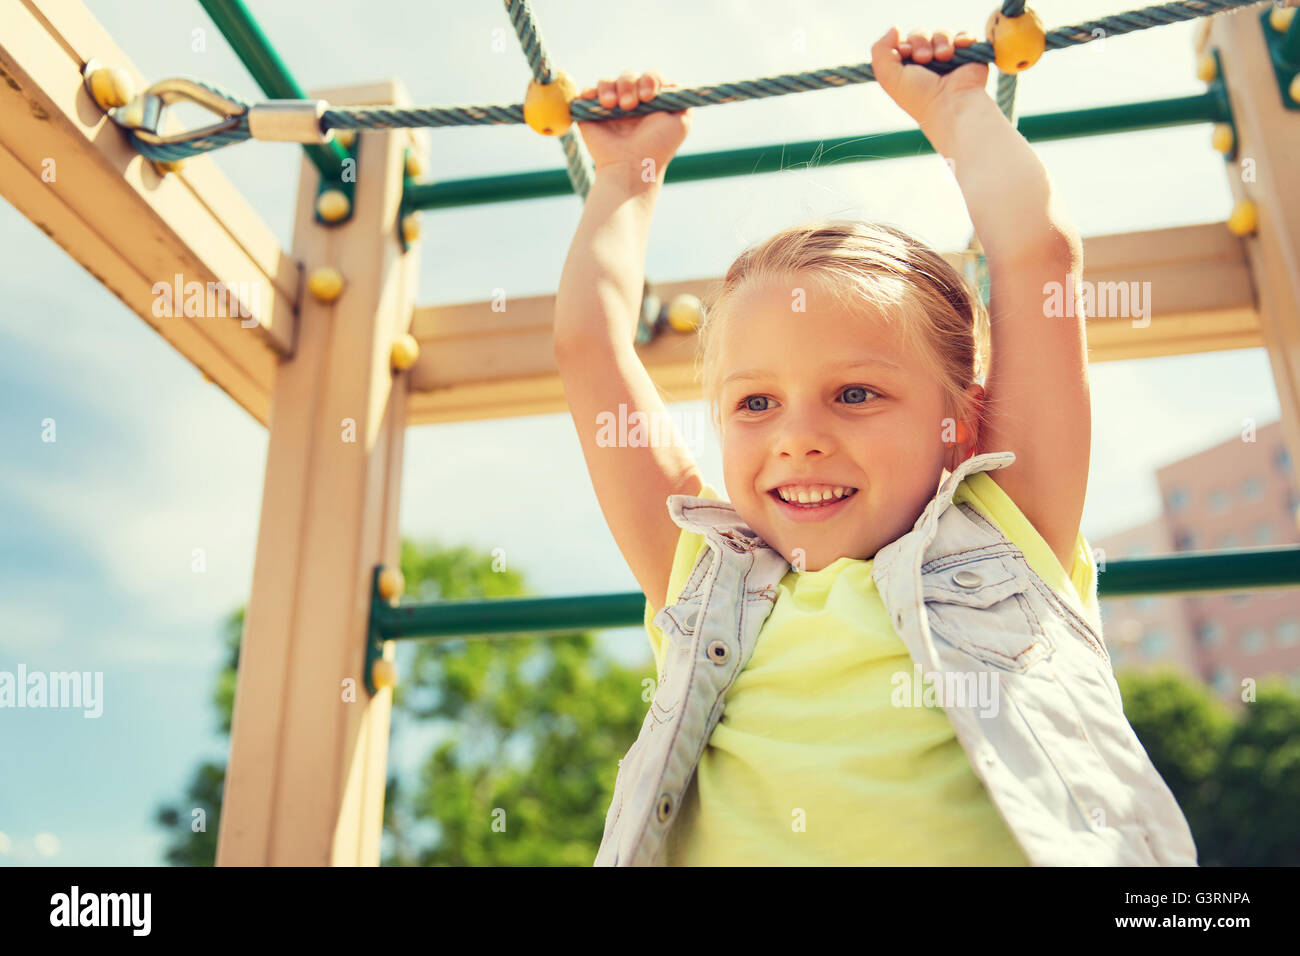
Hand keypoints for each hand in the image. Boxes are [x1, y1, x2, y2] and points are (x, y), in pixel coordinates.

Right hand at [576, 70, 691, 176]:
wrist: (631, 167)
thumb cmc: (658, 147)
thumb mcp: (681, 122)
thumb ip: (681, 98)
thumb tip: (671, 83)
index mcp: (652, 101)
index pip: (651, 76)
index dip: (650, 80)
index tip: (648, 96)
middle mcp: (631, 101)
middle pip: (629, 75)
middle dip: (629, 85)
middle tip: (629, 105)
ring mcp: (611, 107)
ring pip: (607, 82)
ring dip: (610, 88)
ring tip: (612, 106)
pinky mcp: (591, 113)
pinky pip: (587, 93)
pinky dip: (590, 93)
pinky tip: (600, 104)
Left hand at [871, 26, 988, 128]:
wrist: (951, 104)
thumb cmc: (919, 96)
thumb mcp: (888, 76)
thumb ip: (880, 51)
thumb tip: (894, 28)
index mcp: (908, 69)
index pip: (903, 43)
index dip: (904, 45)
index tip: (905, 54)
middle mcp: (927, 64)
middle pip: (920, 35)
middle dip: (920, 41)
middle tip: (924, 58)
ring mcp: (949, 59)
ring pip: (942, 33)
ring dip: (941, 40)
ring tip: (943, 56)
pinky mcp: (968, 56)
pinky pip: (965, 35)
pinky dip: (962, 38)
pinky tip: (959, 47)